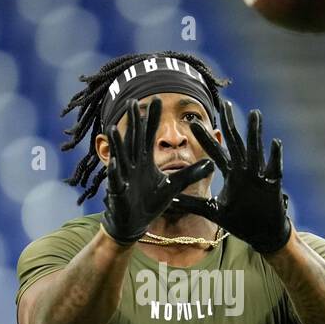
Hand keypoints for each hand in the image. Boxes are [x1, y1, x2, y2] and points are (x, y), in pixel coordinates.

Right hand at [101, 97, 214, 244]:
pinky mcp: (118, 192)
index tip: (157, 100)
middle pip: (133, 139)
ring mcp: (123, 177)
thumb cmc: (150, 202)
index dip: (152, 119)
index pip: (148, 135)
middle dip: (133, 123)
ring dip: (118, 144)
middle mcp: (132, 165)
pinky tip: (113, 163)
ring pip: (120, 157)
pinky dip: (114, 172)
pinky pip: (115, 181)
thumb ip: (190, 174)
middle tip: (133, 102)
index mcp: (144, 160)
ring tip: (114, 129)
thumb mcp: (173, 185)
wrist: (135, 223)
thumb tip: (211, 164)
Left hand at [175, 100, 292, 253]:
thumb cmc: (239, 220)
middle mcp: (244, 170)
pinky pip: (275, 167)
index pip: (215, 152)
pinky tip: (275, 141)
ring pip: (255, 150)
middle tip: (224, 104)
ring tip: (254, 114)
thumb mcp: (212, 211)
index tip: (192, 122)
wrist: (262, 233)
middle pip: (235, 143)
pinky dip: (275, 155)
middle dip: (230, 124)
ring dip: (255, 133)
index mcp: (231, 173)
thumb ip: (192, 204)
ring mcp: (259, 175)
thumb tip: (169, 202)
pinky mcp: (273, 184)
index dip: (204, 138)